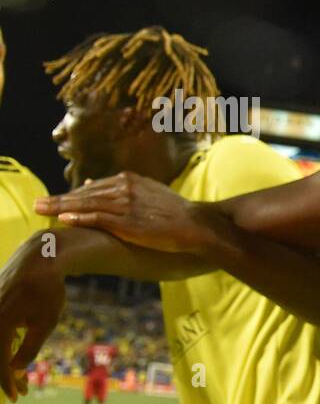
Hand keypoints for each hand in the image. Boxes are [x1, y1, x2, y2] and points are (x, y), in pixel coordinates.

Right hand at [0, 239, 64, 400]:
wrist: (38, 261)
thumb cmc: (46, 291)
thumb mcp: (46, 323)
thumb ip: (29, 348)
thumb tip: (13, 368)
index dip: (5, 382)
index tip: (15, 397)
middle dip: (3, 376)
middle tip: (20, 391)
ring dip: (1, 364)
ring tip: (19, 380)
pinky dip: (1, 349)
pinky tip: (12, 360)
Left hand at [34, 172, 220, 253]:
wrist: (196, 223)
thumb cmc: (175, 212)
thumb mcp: (149, 192)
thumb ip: (122, 188)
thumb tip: (91, 184)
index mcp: (129, 180)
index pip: (93, 187)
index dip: (72, 195)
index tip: (56, 200)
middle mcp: (125, 188)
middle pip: (85, 194)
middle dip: (59, 199)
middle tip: (38, 203)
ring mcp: (126, 205)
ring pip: (87, 205)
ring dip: (61, 208)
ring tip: (42, 210)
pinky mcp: (128, 222)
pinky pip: (98, 218)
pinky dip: (80, 218)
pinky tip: (64, 219)